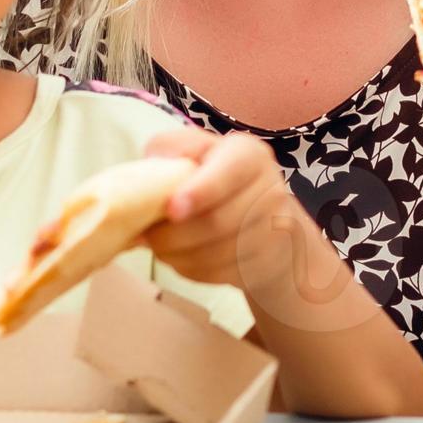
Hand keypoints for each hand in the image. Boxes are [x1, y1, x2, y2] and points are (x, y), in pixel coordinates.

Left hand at [136, 126, 338, 315]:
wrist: (263, 216)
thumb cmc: (216, 178)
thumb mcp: (195, 150)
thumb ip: (173, 148)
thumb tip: (157, 165)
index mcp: (249, 155)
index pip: (230, 172)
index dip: (201, 192)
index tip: (172, 209)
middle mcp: (270, 189)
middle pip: (218, 221)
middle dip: (173, 234)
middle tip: (147, 236)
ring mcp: (275, 229)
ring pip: (218, 253)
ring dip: (179, 255)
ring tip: (160, 247)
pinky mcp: (269, 261)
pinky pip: (223, 274)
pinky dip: (194, 270)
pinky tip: (183, 258)